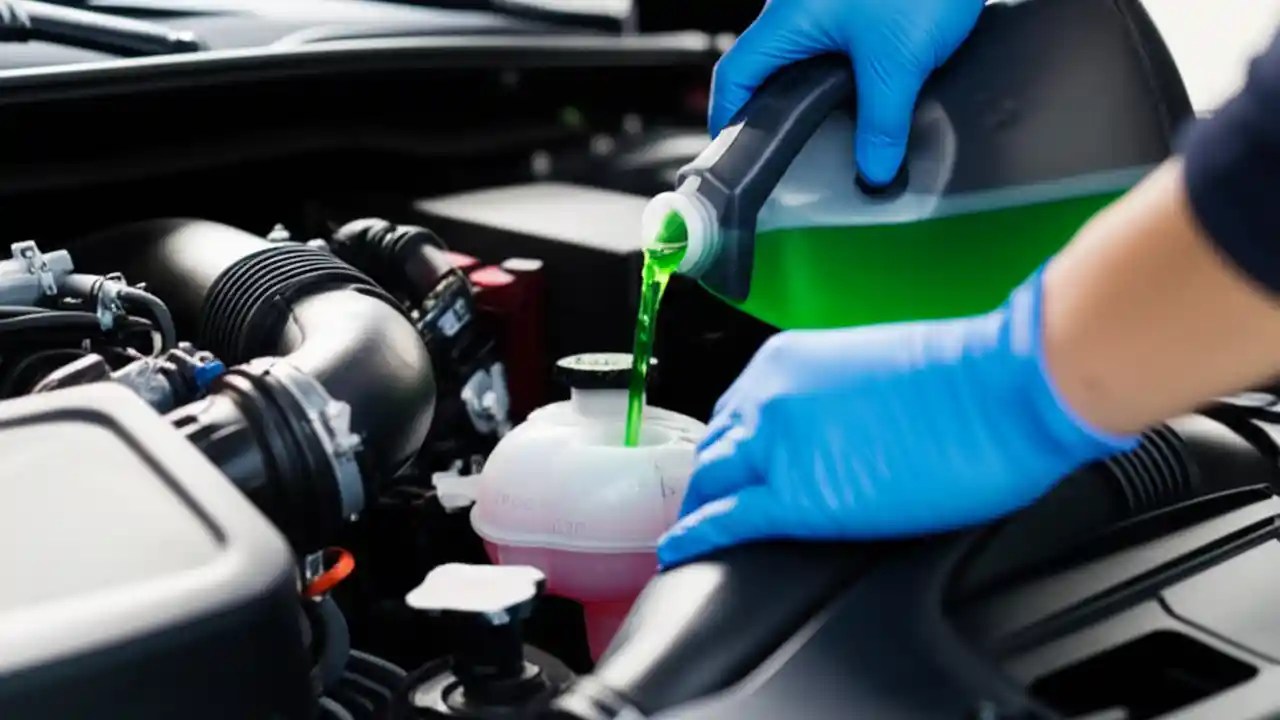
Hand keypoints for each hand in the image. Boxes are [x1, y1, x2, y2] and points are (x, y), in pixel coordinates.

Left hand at [657, 273, 1135, 567]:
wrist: (1005, 387)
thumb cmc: (967, 377)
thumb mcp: (874, 373)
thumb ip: (834, 402)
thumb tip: (834, 433)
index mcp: (786, 363)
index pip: (734, 412)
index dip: (729, 446)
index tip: (728, 466)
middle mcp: (767, 397)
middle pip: (717, 448)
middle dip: (708, 480)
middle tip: (705, 506)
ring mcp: (778, 446)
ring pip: (712, 484)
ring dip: (700, 509)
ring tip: (690, 535)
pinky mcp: (799, 497)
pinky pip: (726, 521)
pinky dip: (696, 538)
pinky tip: (680, 552)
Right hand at [710, 0, 983, 185]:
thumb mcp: (898, 63)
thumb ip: (883, 123)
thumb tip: (875, 171)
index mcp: (787, 18)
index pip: (735, 76)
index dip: (728, 120)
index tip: (735, 157)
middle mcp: (797, 7)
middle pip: (765, 70)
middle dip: (772, 114)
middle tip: (783, 156)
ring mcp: (826, 2)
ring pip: (801, 59)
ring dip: (810, 96)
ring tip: (825, 136)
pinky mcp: (859, 2)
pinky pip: (834, 47)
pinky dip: (840, 78)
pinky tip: (866, 101)